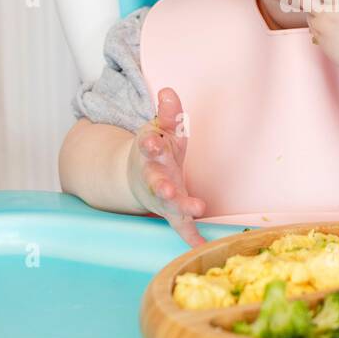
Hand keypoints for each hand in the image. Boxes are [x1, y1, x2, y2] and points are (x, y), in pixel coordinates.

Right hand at [127, 87, 206, 246]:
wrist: (137, 177)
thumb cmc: (157, 150)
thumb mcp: (161, 129)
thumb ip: (168, 113)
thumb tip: (169, 91)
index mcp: (151, 153)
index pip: (149, 146)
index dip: (150, 144)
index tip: (152, 142)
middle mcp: (154, 176)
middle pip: (157, 181)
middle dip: (162, 185)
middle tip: (168, 189)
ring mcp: (162, 196)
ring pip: (168, 204)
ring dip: (180, 206)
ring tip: (196, 208)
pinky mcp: (171, 211)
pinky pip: (181, 226)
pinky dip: (191, 237)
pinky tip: (202, 246)